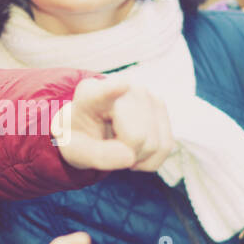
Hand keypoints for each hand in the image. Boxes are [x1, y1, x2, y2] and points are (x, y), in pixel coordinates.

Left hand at [53, 77, 174, 172]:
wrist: (90, 125)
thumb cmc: (80, 136)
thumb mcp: (76, 150)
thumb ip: (97, 155)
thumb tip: (129, 157)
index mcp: (90, 95)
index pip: (104, 92)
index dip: (114, 89)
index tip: (121, 85)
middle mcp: (123, 86)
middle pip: (138, 138)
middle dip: (127, 155)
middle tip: (109, 148)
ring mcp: (145, 93)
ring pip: (156, 144)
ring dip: (139, 157)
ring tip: (120, 146)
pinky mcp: (160, 105)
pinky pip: (167, 145)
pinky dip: (151, 158)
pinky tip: (134, 150)